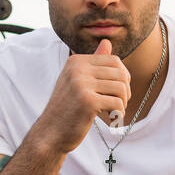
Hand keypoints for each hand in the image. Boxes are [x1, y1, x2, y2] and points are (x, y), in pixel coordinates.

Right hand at [31, 38, 131, 154]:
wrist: (50, 133)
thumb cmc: (67, 109)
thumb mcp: (77, 82)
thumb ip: (93, 63)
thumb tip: (107, 41)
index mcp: (75, 61)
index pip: (114, 60)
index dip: (122, 77)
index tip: (117, 93)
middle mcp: (77, 69)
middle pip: (120, 73)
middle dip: (125, 91)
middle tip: (118, 104)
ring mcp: (81, 84)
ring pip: (121, 88)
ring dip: (122, 103)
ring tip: (114, 112)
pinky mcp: (87, 101)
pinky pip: (117, 103)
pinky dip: (119, 114)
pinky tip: (112, 120)